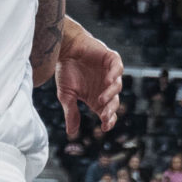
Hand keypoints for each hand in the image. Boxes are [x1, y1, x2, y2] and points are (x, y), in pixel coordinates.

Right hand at [56, 23, 123, 137]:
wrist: (64, 48)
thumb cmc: (66, 71)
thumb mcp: (66, 95)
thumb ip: (71, 112)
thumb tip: (72, 134)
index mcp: (97, 98)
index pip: (108, 112)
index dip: (109, 120)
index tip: (104, 127)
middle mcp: (106, 87)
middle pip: (114, 102)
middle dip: (110, 110)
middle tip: (104, 116)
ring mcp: (110, 73)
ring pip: (117, 86)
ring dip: (111, 94)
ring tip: (101, 100)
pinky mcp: (112, 59)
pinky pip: (118, 68)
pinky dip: (114, 74)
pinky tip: (108, 80)